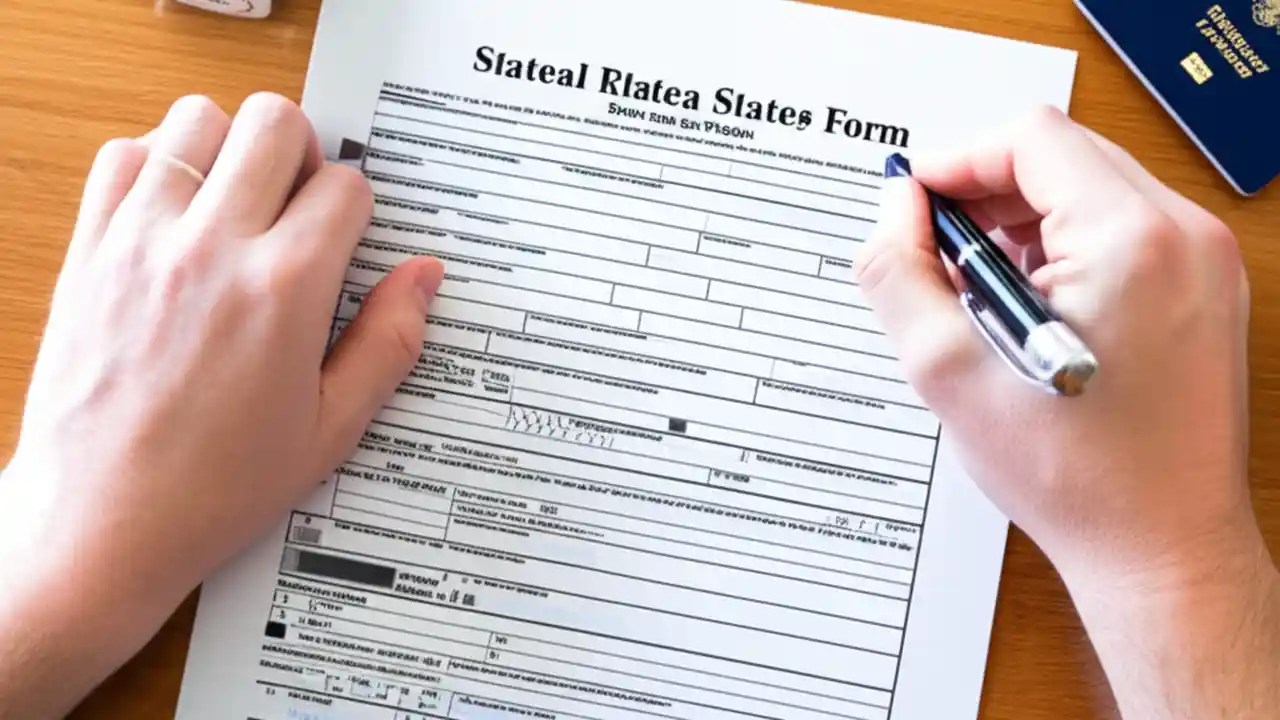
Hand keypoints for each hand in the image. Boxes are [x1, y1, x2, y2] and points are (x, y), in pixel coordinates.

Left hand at [0, 93, 441, 717]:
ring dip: (231, 146)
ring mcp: (142, 242)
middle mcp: (213, 249)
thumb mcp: (330, 429)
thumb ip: (387, 342)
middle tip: (298, 205)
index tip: (346, 241)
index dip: (358, 209)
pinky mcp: (89, 249)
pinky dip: (157, 164)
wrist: (97, 524)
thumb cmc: (215, 489)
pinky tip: (177, 215)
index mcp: (284, 293)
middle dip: (304, 153)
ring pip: (198, 118)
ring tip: (237, 203)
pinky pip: (124, 155)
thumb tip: (424, 276)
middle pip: (276, 122)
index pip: (344, 187)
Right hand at [857, 106, 1277, 717]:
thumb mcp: (949, 373)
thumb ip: (900, 275)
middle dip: (984, 193)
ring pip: (1089, 191)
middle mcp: (1183, 237)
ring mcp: (1204, 263)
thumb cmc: (1077, 477)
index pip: (1030, 139)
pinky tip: (1023, 309)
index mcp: (1131, 240)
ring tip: (975, 293)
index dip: (956, 162)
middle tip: (933, 251)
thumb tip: (894, 212)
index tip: (913, 205)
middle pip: (1062, 157)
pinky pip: (1120, 230)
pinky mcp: (1203, 289)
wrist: (1162, 548)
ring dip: (1020, 224)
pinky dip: (1061, 250)